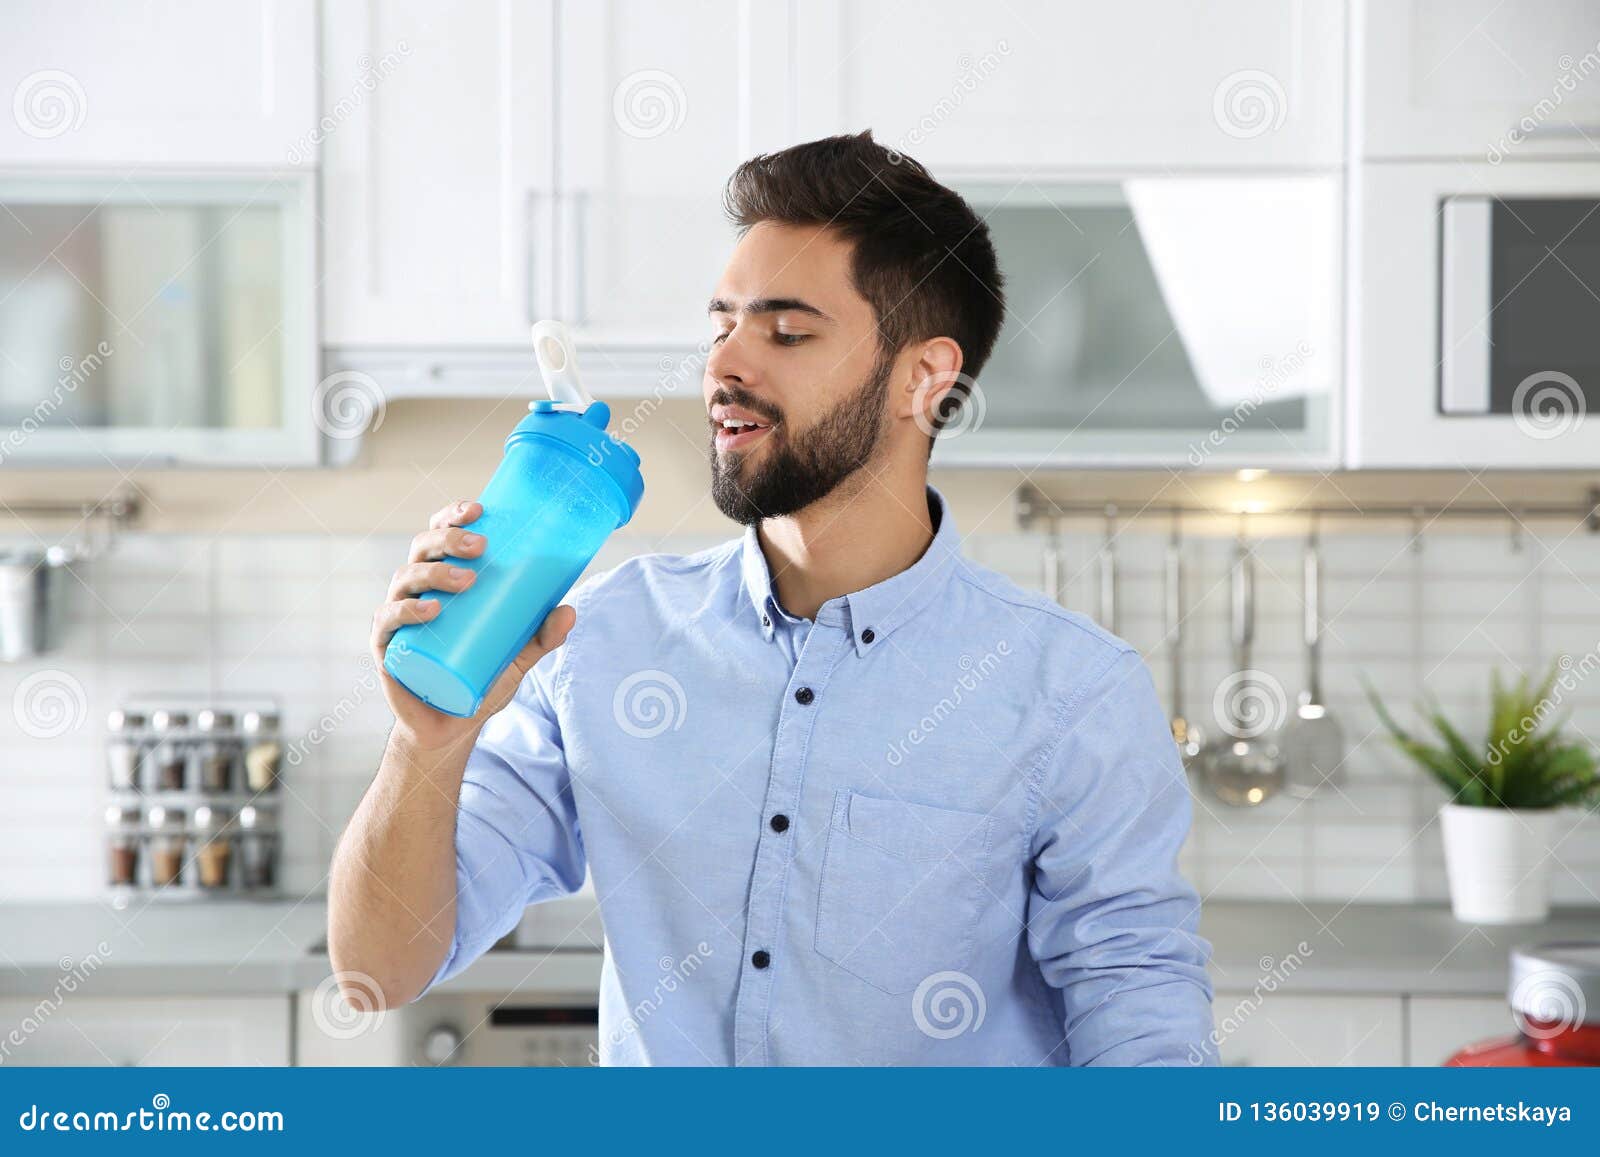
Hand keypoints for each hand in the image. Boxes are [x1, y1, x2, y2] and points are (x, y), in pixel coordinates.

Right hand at [370, 499, 575, 754]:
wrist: (451, 726)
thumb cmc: (480, 679)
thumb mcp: (519, 655)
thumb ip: (544, 635)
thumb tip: (571, 610)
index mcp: (441, 580)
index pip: (440, 536)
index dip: (452, 516)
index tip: (479, 509)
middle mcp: (415, 592)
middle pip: (422, 550)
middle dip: (448, 540)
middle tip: (481, 548)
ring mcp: (398, 618)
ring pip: (405, 580)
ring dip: (434, 573)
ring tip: (466, 581)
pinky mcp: (388, 648)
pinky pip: (388, 622)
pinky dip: (407, 612)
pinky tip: (431, 610)